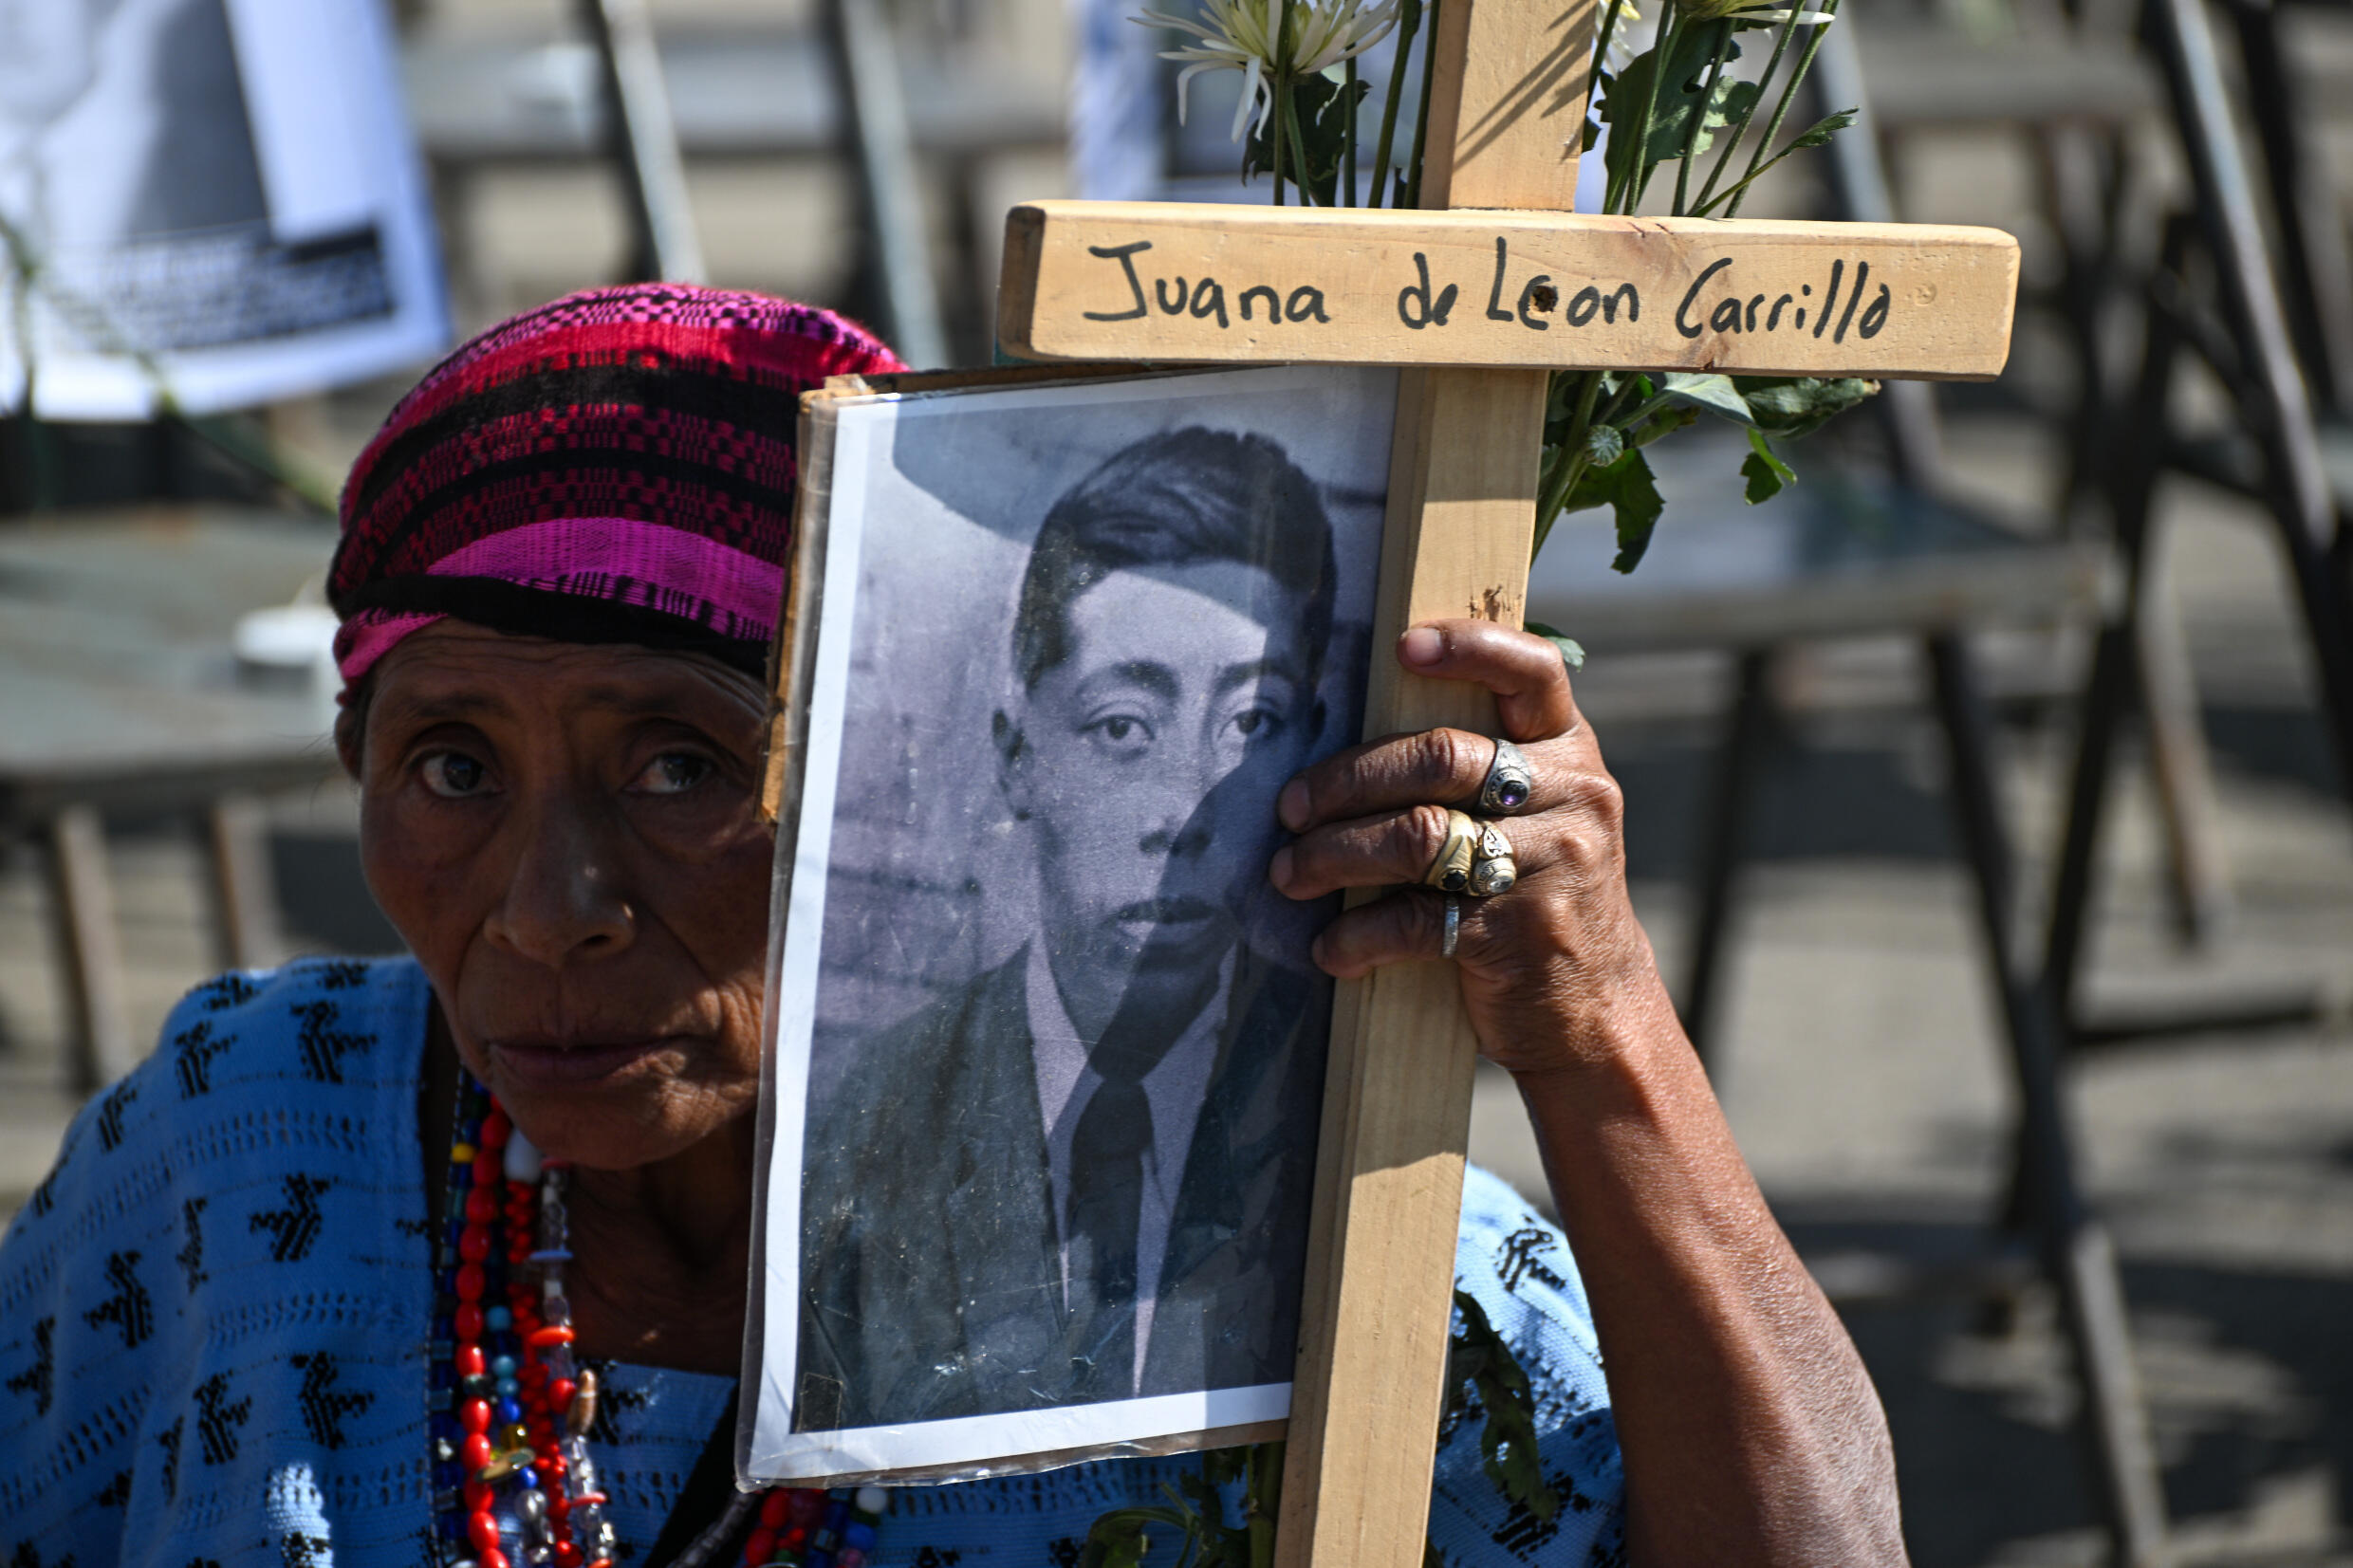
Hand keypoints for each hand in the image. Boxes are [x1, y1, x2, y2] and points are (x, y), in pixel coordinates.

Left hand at [1267, 619, 1678, 1081]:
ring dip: (1333, 855)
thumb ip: (1480, 773)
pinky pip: (1418, 918)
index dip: (1466, 646)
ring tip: (1289, 875)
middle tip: (1290, 809)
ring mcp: (1553, 862)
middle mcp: (1571, 796)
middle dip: (1345, 782)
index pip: (1531, 671)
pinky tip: (1331, 948)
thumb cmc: (1539, 900)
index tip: (1401, 647)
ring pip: (1415, 835)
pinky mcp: (1522, 930)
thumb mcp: (1538, 819)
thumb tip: (1352, 752)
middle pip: (1437, 757)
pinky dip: (1358, 935)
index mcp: (1569, 752)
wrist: (1598, 1012)